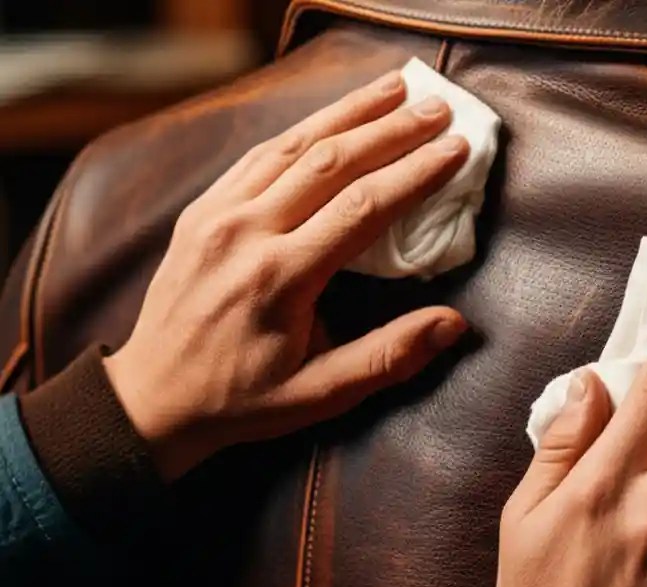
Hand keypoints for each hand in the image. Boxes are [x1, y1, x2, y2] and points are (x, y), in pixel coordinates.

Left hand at [104, 71, 470, 479]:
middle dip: (391, 129)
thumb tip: (455, 323)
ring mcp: (217, 215)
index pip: (363, 206)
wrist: (153, 399)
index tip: (455, 148)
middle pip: (331, 160)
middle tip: (437, 107)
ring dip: (348, 112)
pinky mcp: (202, 210)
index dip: (415, 172)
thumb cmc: (244, 401)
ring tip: (394, 88)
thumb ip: (390, 357)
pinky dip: (302, 128)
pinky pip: (258, 155)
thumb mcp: (321, 394)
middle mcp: (246, 233)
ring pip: (292, 144)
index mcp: (281, 278)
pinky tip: (333, 115)